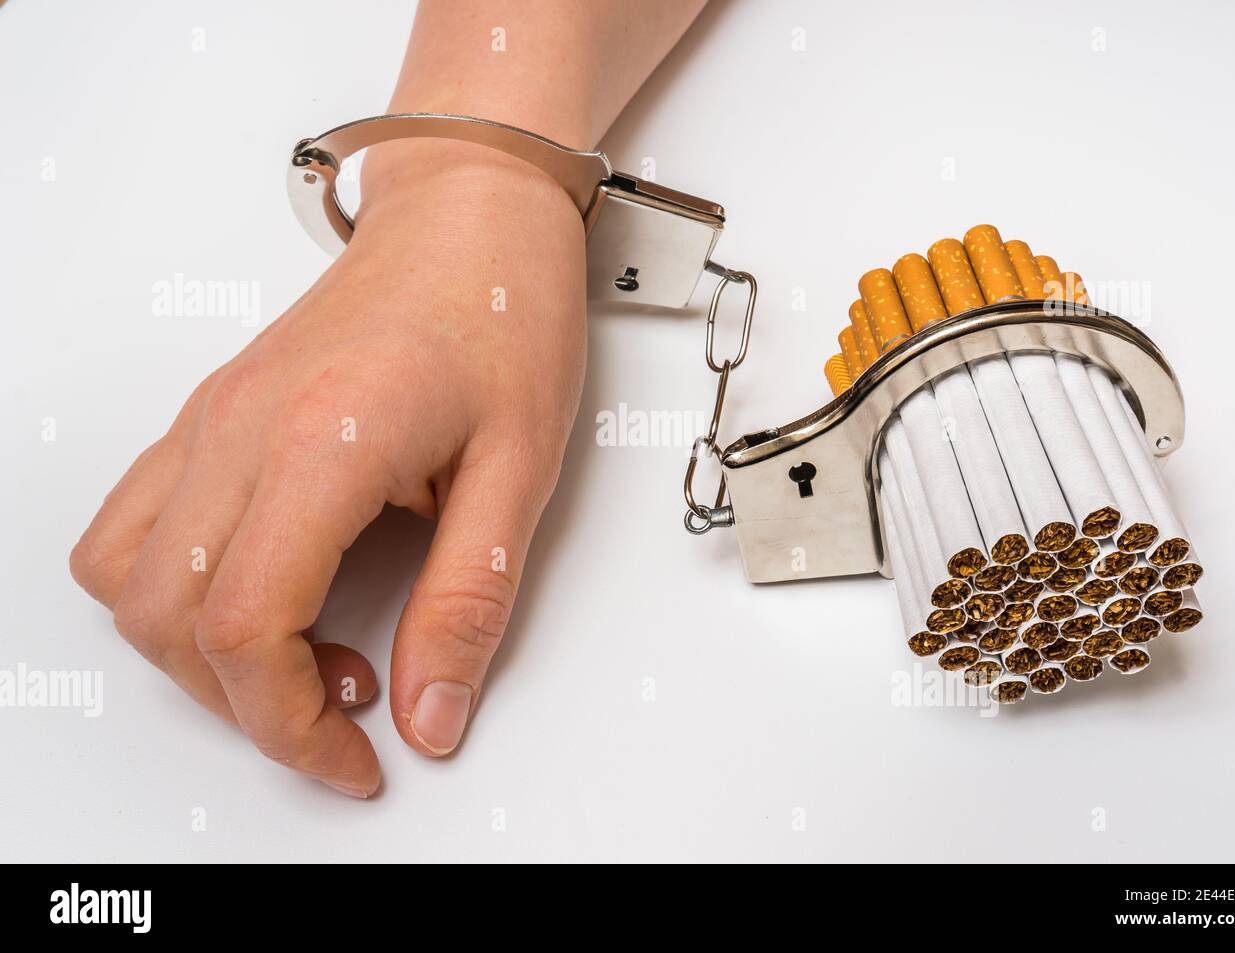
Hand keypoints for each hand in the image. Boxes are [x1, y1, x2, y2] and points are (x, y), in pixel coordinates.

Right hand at [70, 142, 586, 795]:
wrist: (471, 211)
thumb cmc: (504, 310)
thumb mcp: (519, 471)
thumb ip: (466, 603)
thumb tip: (430, 711)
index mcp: (318, 441)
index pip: (245, 629)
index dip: (290, 724)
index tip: (355, 754)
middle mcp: (238, 428)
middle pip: (170, 621)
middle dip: (250, 705)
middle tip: (346, 718)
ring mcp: (211, 417)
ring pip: (128, 579)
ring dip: (197, 653)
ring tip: (305, 658)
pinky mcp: (211, 414)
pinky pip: (135, 524)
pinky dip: (173, 591)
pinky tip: (262, 594)